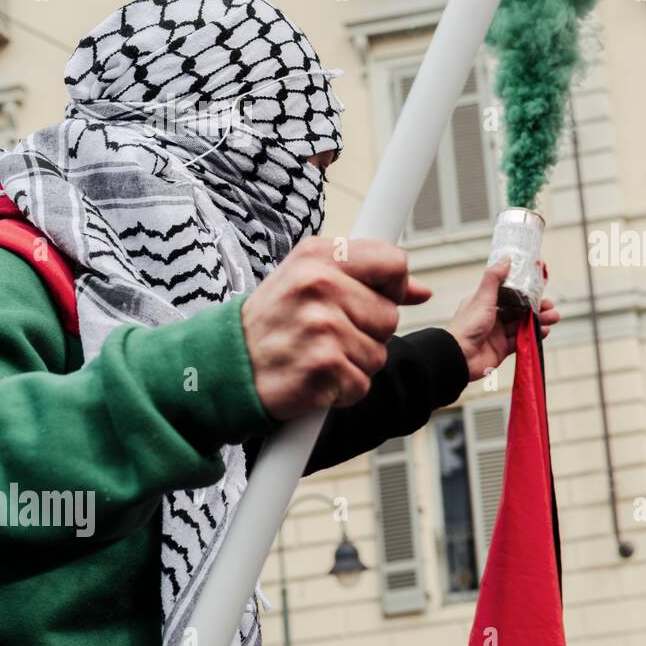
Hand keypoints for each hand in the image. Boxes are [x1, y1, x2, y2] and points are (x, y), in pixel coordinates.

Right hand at [242, 237, 431, 419]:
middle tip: (326, 334)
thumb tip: (422, 291)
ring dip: (354, 363)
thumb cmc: (273, 322)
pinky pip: (363, 383)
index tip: (371, 300)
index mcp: (318, 256)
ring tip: (317, 355)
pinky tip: (314, 377)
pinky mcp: (324, 366)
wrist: (223, 368)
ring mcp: (322, 326)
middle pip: (391, 315)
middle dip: (367, 332)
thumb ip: (367, 278)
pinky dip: (342, 389)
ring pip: (380, 353)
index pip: (393, 262)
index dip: (393, 287)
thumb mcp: (309, 280)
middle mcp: (320, 286)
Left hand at [447, 257, 561, 381]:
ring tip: (553, 317)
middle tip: (550, 306)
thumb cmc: (466, 326)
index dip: (525, 292)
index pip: (510, 294)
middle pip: (519, 310)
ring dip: (539, 320)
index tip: (540, 289)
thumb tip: (506, 258)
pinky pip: (521, 340)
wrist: (459, 357)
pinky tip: (544, 331)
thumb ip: (494, 278)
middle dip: (537, 307)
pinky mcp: (502, 348)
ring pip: (523, 324)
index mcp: (485, 302)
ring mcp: (498, 333)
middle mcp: (492, 317)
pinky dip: (534, 335)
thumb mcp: (482, 298)